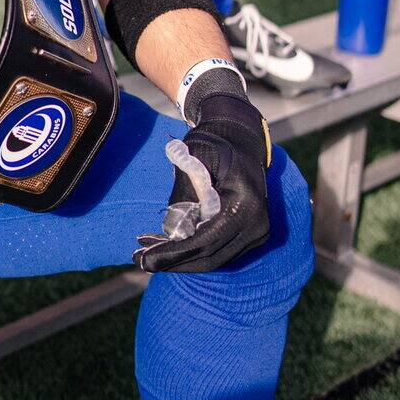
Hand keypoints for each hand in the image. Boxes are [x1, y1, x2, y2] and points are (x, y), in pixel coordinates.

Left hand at [134, 91, 271, 273]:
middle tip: (140, 261)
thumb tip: (168, 235)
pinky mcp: (254, 235)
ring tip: (149, 254)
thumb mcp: (190, 160)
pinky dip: (196, 252)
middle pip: (210, 257)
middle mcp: (257, 223)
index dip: (172, 254)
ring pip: (214, 259)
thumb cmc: (212, 144)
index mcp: (244, 203)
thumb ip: (182, 196)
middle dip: (173, 262)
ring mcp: (258, 231)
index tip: (144, 260)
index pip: (205, 241)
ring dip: (181, 260)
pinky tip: (170, 247)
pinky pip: (221, 251)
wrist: (241, 137)